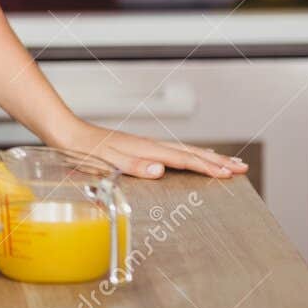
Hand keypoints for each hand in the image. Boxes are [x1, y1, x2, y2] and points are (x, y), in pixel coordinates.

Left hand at [54, 121, 247, 179]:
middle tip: (242, 168)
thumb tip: (160, 169)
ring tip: (228, 163)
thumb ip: (133, 166)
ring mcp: (144, 146)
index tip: (229, 174)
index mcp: (144, 150)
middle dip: (217, 161)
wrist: (66, 134)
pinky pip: (173, 152)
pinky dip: (189, 155)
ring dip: (207, 158)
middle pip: (189, 153)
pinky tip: (191, 158)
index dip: (207, 168)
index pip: (182, 160)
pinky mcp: (139, 149)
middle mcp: (148, 146)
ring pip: (183, 151)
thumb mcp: (105, 162)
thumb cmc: (82, 149)